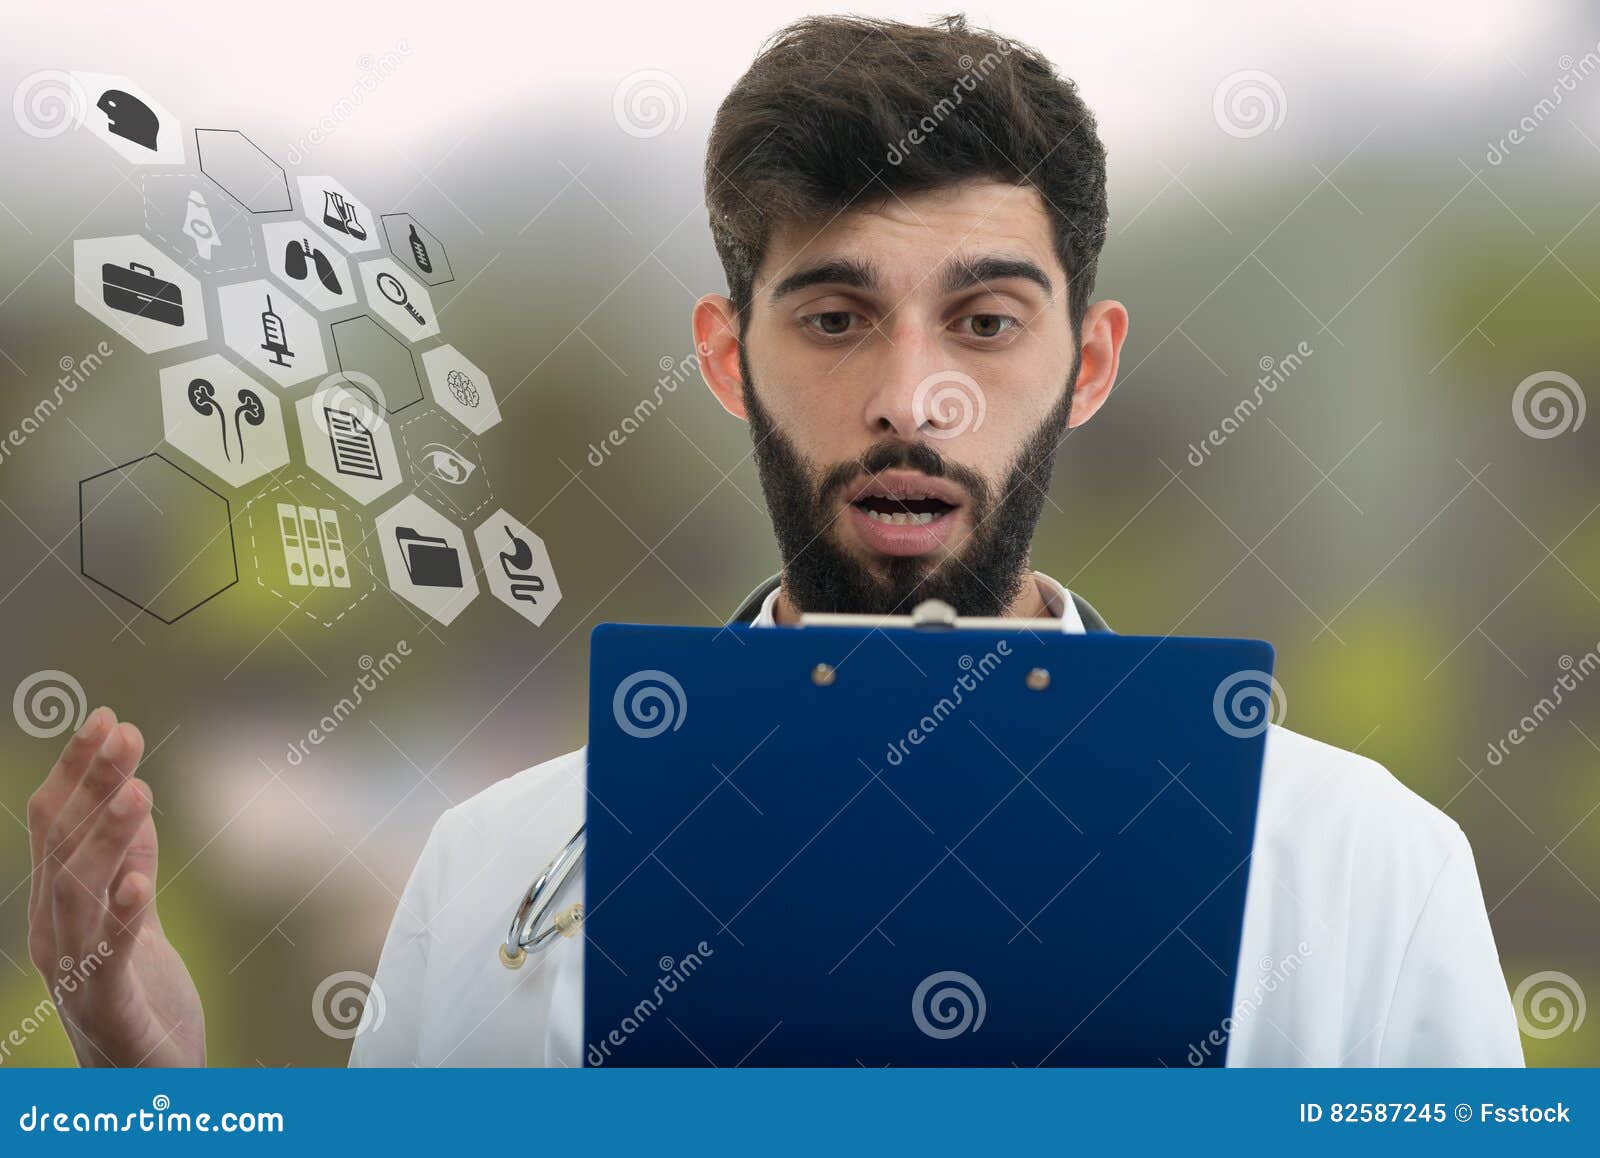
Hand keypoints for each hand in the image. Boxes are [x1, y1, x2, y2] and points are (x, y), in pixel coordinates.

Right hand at [26, 707, 204, 1066]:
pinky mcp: (112, 1008)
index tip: (107, 716)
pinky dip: (123, 918)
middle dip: (92, 786)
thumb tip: (131, 796)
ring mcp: (77, 973)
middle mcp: (55, 935)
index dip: (78, 770)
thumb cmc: (139, 1000)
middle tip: (123, 731)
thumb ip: (131, 861)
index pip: (58, 827)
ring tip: (136, 790)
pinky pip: (110, 958)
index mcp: (60, 910)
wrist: (143, 1092)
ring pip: (81, 896)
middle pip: (65, 848)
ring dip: (107, 839)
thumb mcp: (136, 918)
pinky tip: (143, 883)